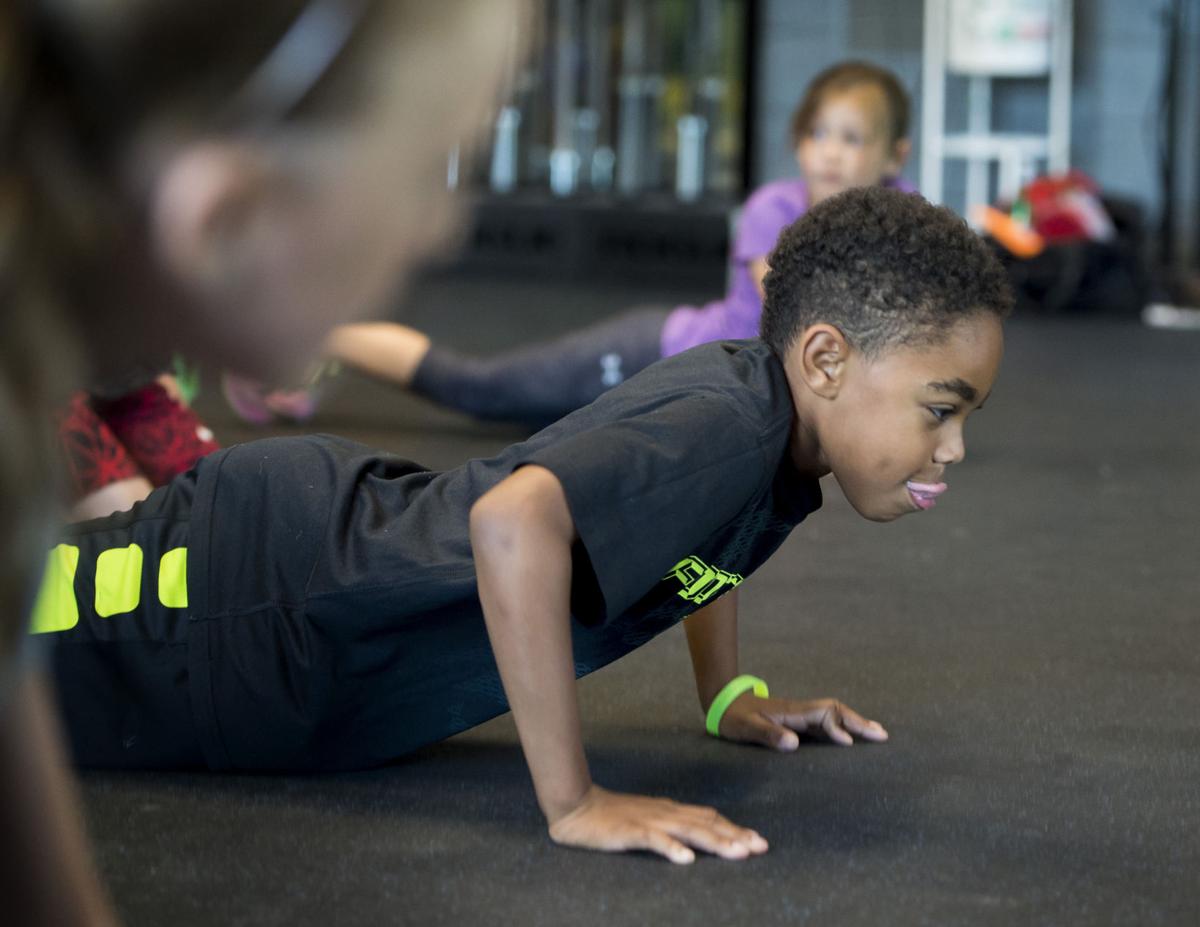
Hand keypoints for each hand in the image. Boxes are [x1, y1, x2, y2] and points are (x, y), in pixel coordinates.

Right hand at [547, 784, 767, 864]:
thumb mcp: (647, 820)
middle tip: (760, 848)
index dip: (734, 829)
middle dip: (734, 836)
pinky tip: (685, 859)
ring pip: (688, 831)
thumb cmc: (611, 816)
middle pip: (706, 824)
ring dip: (714, 841)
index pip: (709, 819)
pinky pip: (653, 839)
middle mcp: (665, 813)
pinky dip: (671, 848)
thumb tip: (695, 841)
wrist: (576, 805)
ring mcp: (648, 821)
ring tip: (736, 853)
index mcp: (670, 811)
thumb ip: (670, 827)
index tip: (757, 841)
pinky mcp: (629, 830)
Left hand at [718, 694, 887, 750]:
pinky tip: (851, 740)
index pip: (824, 714)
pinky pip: (826, 724)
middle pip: (836, 711)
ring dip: (855, 725)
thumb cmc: (733, 718)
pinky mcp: (797, 723)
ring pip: (834, 717)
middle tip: (882, 736)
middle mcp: (801, 712)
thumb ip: (767, 734)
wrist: (724, 703)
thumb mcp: (746, 728)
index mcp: (792, 711)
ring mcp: (800, 716)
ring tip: (877, 736)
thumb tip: (793, 743)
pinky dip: (843, 729)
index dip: (838, 726)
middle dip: (859, 722)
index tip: (849, 743)